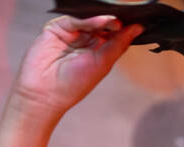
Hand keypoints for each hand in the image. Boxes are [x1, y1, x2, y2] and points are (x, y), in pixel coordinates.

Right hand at [10, 15, 143, 119]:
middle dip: (115, 21)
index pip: (114, 34)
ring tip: (116, 21)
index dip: (125, 28)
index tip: (139, 22)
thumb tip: (138, 28)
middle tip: (128, 17)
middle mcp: (85, 40)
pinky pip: (74, 19)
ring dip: (104, 19)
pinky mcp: (57, 28)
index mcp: (98, 51)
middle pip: (103, 24)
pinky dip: (88, 19)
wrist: (44, 92)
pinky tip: (101, 22)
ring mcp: (71, 33)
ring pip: (89, 19)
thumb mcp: (103, 64)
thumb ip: (118, 44)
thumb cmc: (74, 84)